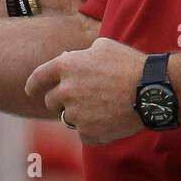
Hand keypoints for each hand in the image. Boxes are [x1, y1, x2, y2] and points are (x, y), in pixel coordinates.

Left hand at [24, 36, 144, 144]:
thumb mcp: (103, 46)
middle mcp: (66, 90)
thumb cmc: (129, 64)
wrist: (151, 90)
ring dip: (80, 115)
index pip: (38, 77)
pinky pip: (84, 133)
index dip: (32, 85)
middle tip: (83, 99)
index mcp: (66, 66)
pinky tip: (111, 120)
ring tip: (103, 107)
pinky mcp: (88, 132)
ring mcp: (76, 113)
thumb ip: (80, 54)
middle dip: (62, 100)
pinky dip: (94, 130)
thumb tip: (67, 59)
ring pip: (69, 118)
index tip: (30, 91)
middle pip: (51, 101)